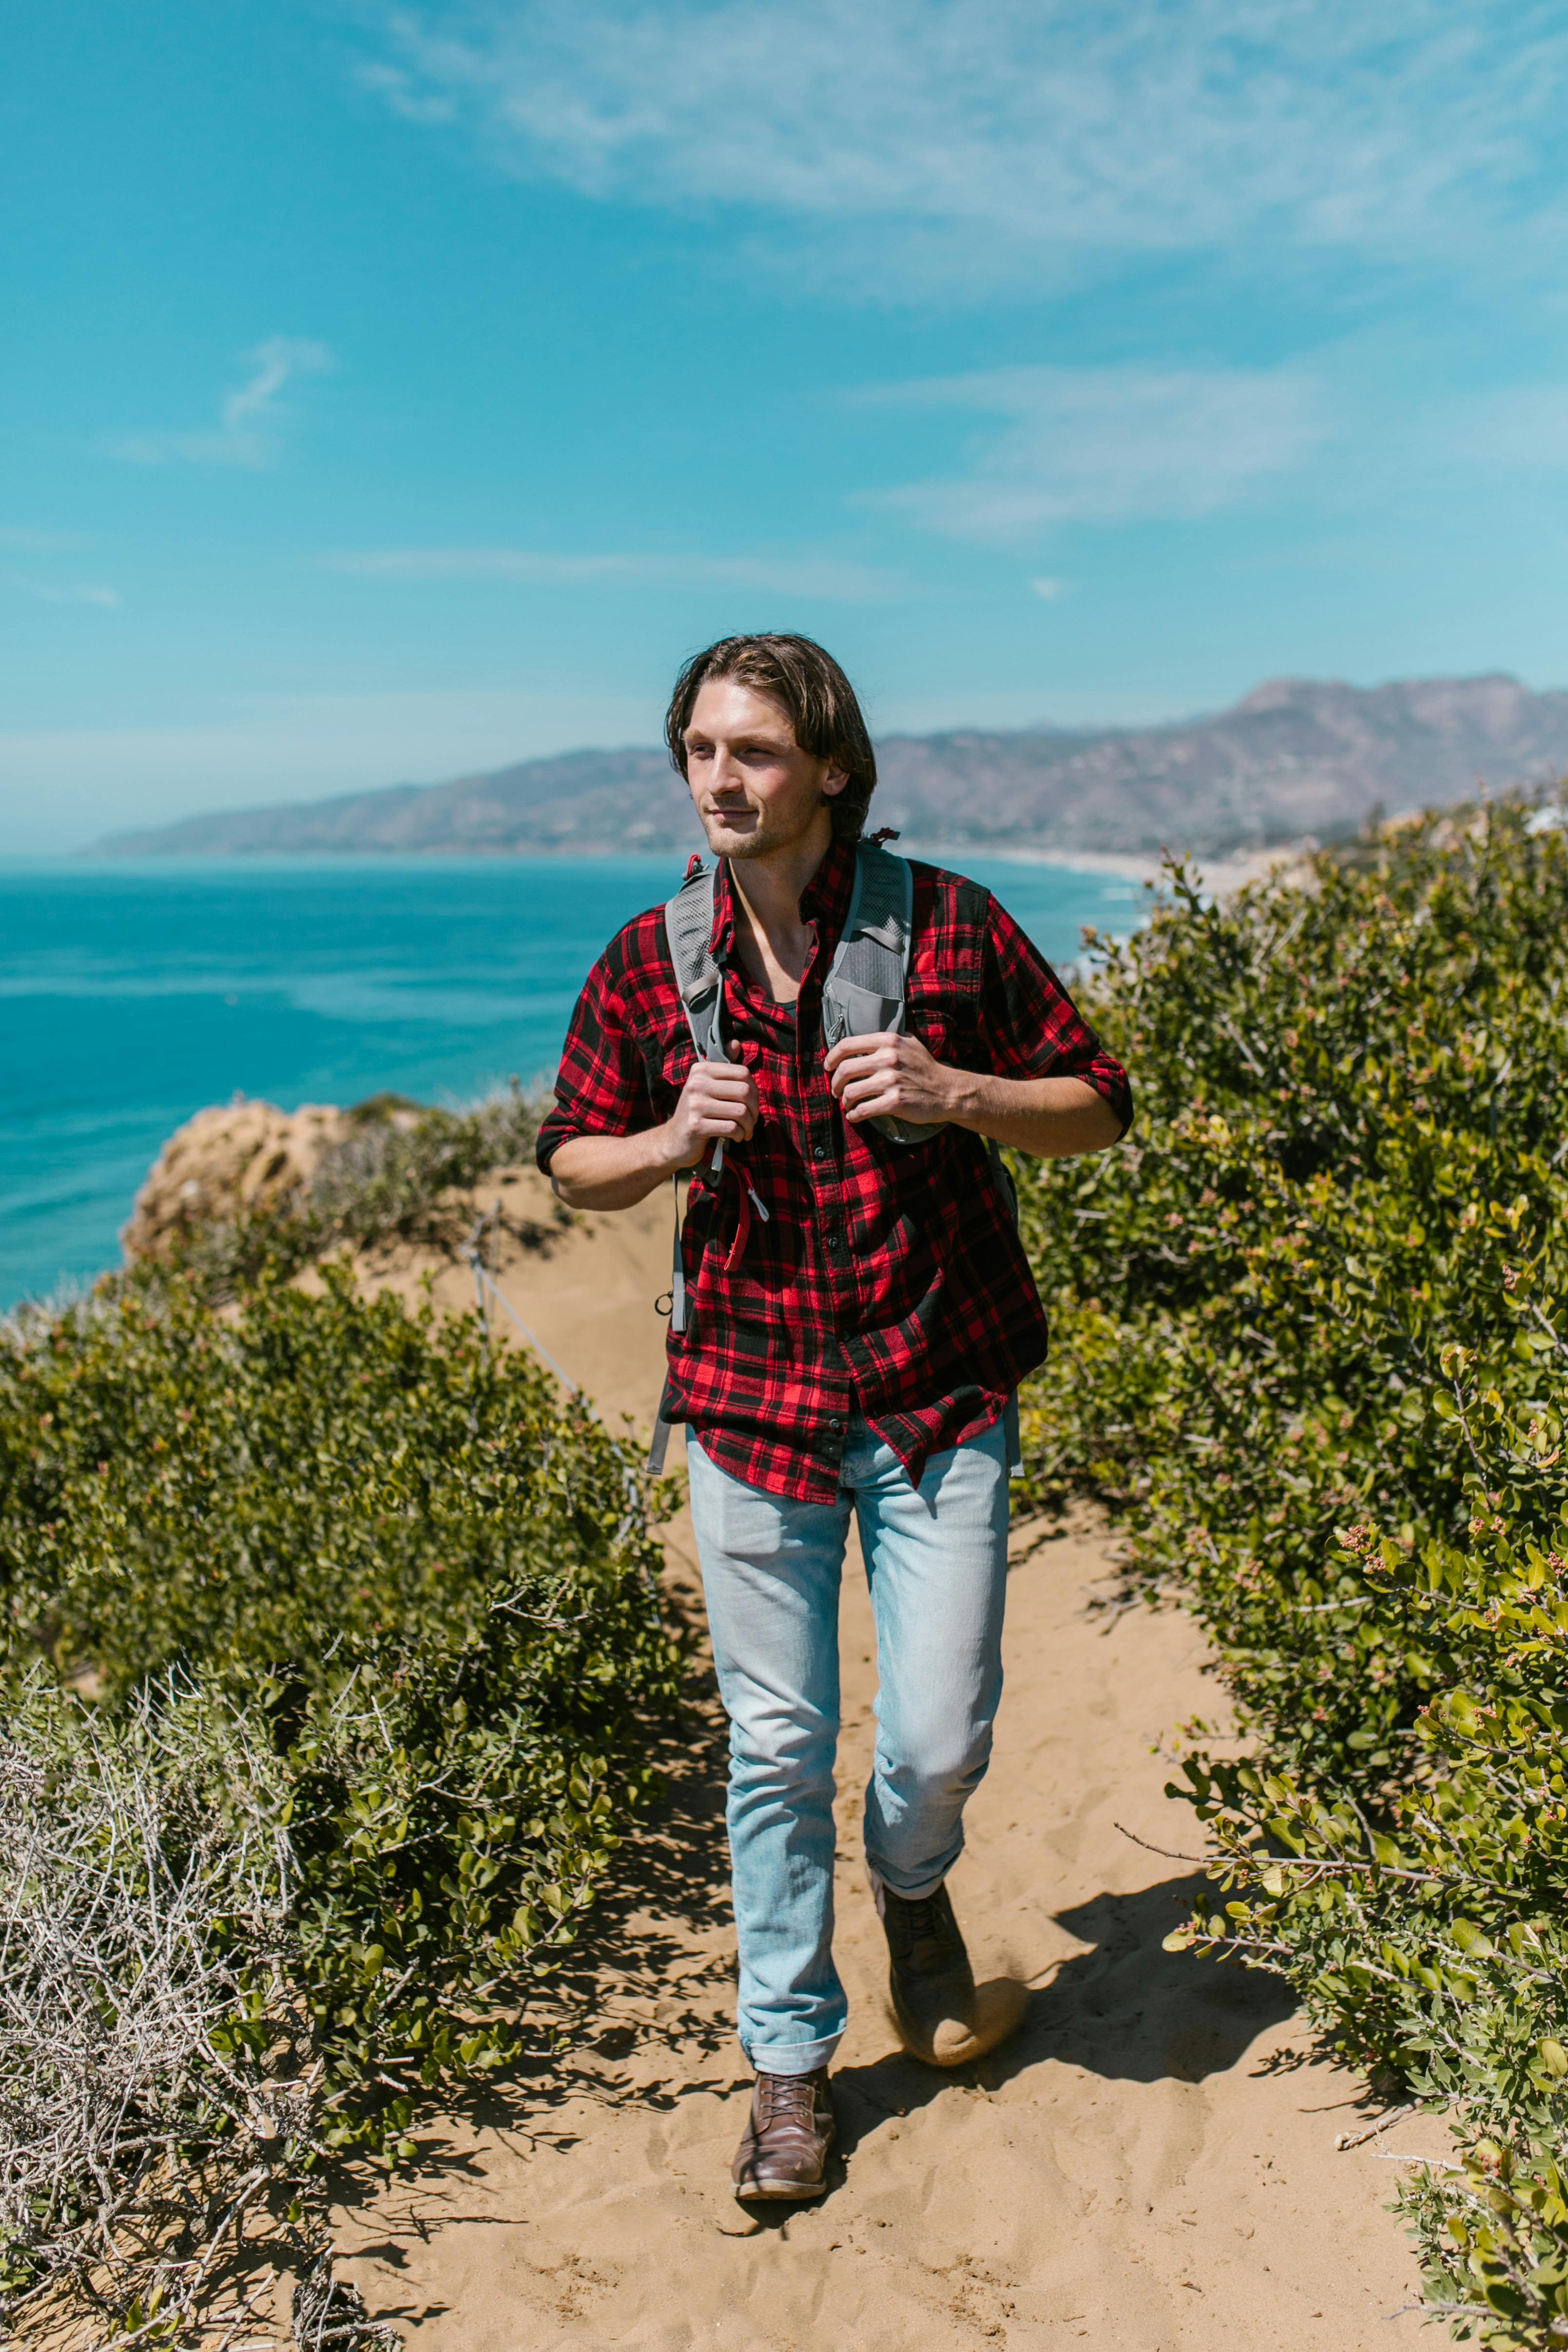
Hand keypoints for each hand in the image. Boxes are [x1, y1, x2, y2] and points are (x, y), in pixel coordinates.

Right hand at [663, 1043, 759, 1167]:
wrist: (674, 1139)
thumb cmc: (697, 1111)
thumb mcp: (707, 1085)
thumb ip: (724, 1066)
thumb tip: (735, 1043)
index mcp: (701, 1070)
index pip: (742, 1072)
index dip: (755, 1090)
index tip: (752, 1103)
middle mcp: (696, 1084)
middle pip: (744, 1091)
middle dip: (755, 1109)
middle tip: (752, 1120)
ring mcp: (694, 1105)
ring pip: (740, 1111)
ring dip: (749, 1125)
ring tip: (746, 1131)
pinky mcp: (696, 1126)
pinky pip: (731, 1128)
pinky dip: (739, 1134)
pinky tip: (737, 1137)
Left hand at [824, 1028, 961, 1126]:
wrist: (947, 1091)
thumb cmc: (925, 1068)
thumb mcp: (908, 1043)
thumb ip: (886, 1040)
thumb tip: (857, 1043)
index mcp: (888, 1041)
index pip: (847, 1044)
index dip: (832, 1057)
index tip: (828, 1067)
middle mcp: (888, 1058)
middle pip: (845, 1070)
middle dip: (835, 1083)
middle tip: (836, 1090)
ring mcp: (891, 1081)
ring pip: (850, 1092)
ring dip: (844, 1101)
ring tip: (847, 1104)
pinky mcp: (894, 1102)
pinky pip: (862, 1110)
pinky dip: (854, 1115)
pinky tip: (854, 1116)